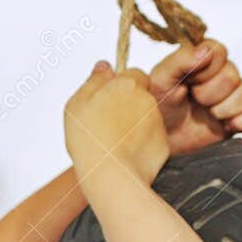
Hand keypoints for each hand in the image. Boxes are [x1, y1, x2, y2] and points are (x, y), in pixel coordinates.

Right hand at [64, 62, 168, 188]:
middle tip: (109, 124)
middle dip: (129, 105)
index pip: (132, 74)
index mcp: (127, 83)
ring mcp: (157, 122)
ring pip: (147, 117)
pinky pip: (152, 139)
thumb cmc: (89, 139)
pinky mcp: (163, 143)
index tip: (108, 101)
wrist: (111, 175)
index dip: (120, 87)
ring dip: (135, 124)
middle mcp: (147, 98)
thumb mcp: (78, 104)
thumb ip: (93, 81)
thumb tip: (104, 66)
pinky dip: (141, 144)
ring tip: (115, 142)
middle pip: (141, 95)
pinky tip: (125, 154)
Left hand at [150, 39, 241, 154]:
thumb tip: (205, 51)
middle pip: (232, 76)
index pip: (219, 52)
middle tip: (194, 102)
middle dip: (209, 94)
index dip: (205, 70)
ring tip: (208, 116)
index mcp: (202, 59)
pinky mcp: (239, 115)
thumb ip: (180, 60)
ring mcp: (231, 95)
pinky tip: (227, 126)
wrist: (161, 141)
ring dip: (224, 109)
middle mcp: (220, 74)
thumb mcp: (160, 80)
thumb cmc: (158, 108)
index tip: (189, 83)